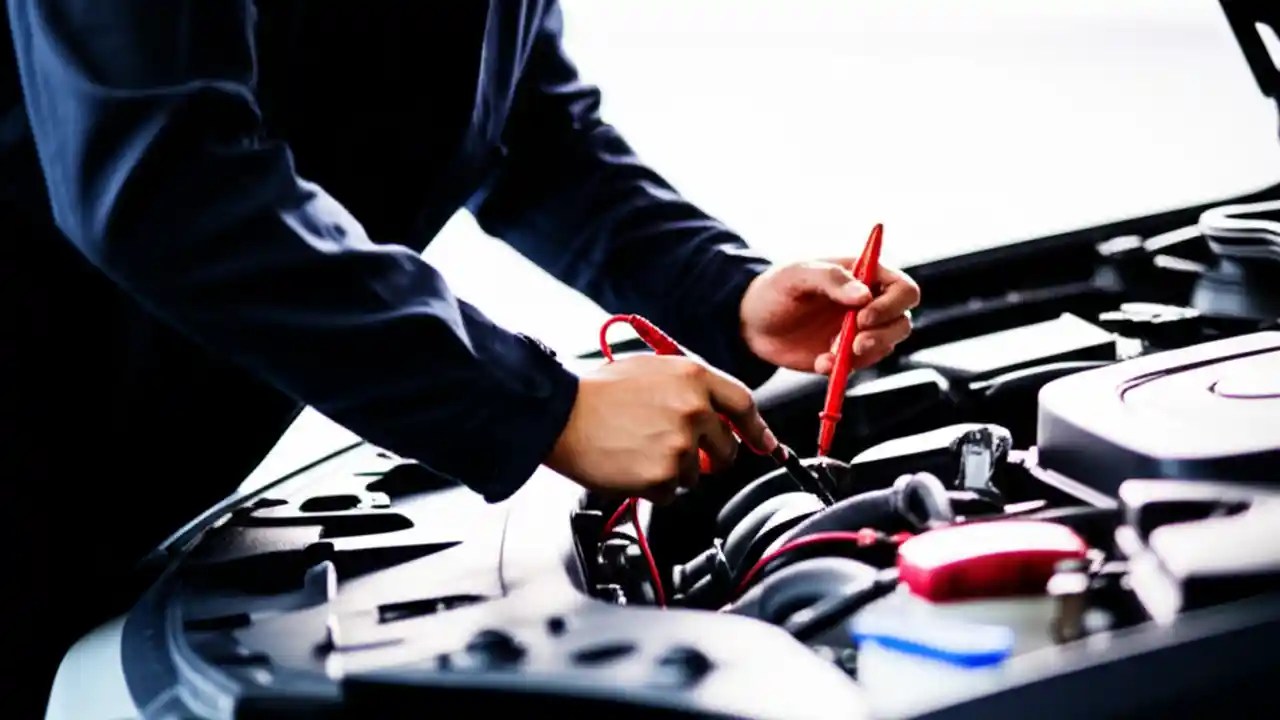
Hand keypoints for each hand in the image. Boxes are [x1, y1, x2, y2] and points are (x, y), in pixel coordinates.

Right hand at [546, 355, 777, 502]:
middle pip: (727, 447)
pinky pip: (672, 493)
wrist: (562, 415)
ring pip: (696, 474)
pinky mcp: (663, 476)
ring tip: (640, 452)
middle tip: (686, 455)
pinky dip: (654, 488)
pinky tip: (631, 467)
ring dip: (674, 471)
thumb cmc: (598, 391)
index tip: (764, 443)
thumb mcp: (652, 369)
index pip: (744, 405)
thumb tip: (716, 413)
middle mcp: (695, 410)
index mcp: (694, 377)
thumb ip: (689, 388)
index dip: (756, 428)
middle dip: (712, 457)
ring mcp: (681, 445)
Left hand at [739, 259, 920, 374]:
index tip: (863, 316)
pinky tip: (821, 363)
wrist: (750, 324)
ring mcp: (860, 331)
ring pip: (887, 345)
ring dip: (864, 354)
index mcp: (864, 275)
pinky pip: (861, 366)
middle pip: (902, 321)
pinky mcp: (847, 355)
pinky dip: (844, 368)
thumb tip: (864, 295)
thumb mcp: (797, 276)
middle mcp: (869, 303)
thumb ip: (831, 279)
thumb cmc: (774, 290)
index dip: (892, 304)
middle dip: (881, 335)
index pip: (902, 288)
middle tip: (853, 343)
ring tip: (831, 353)